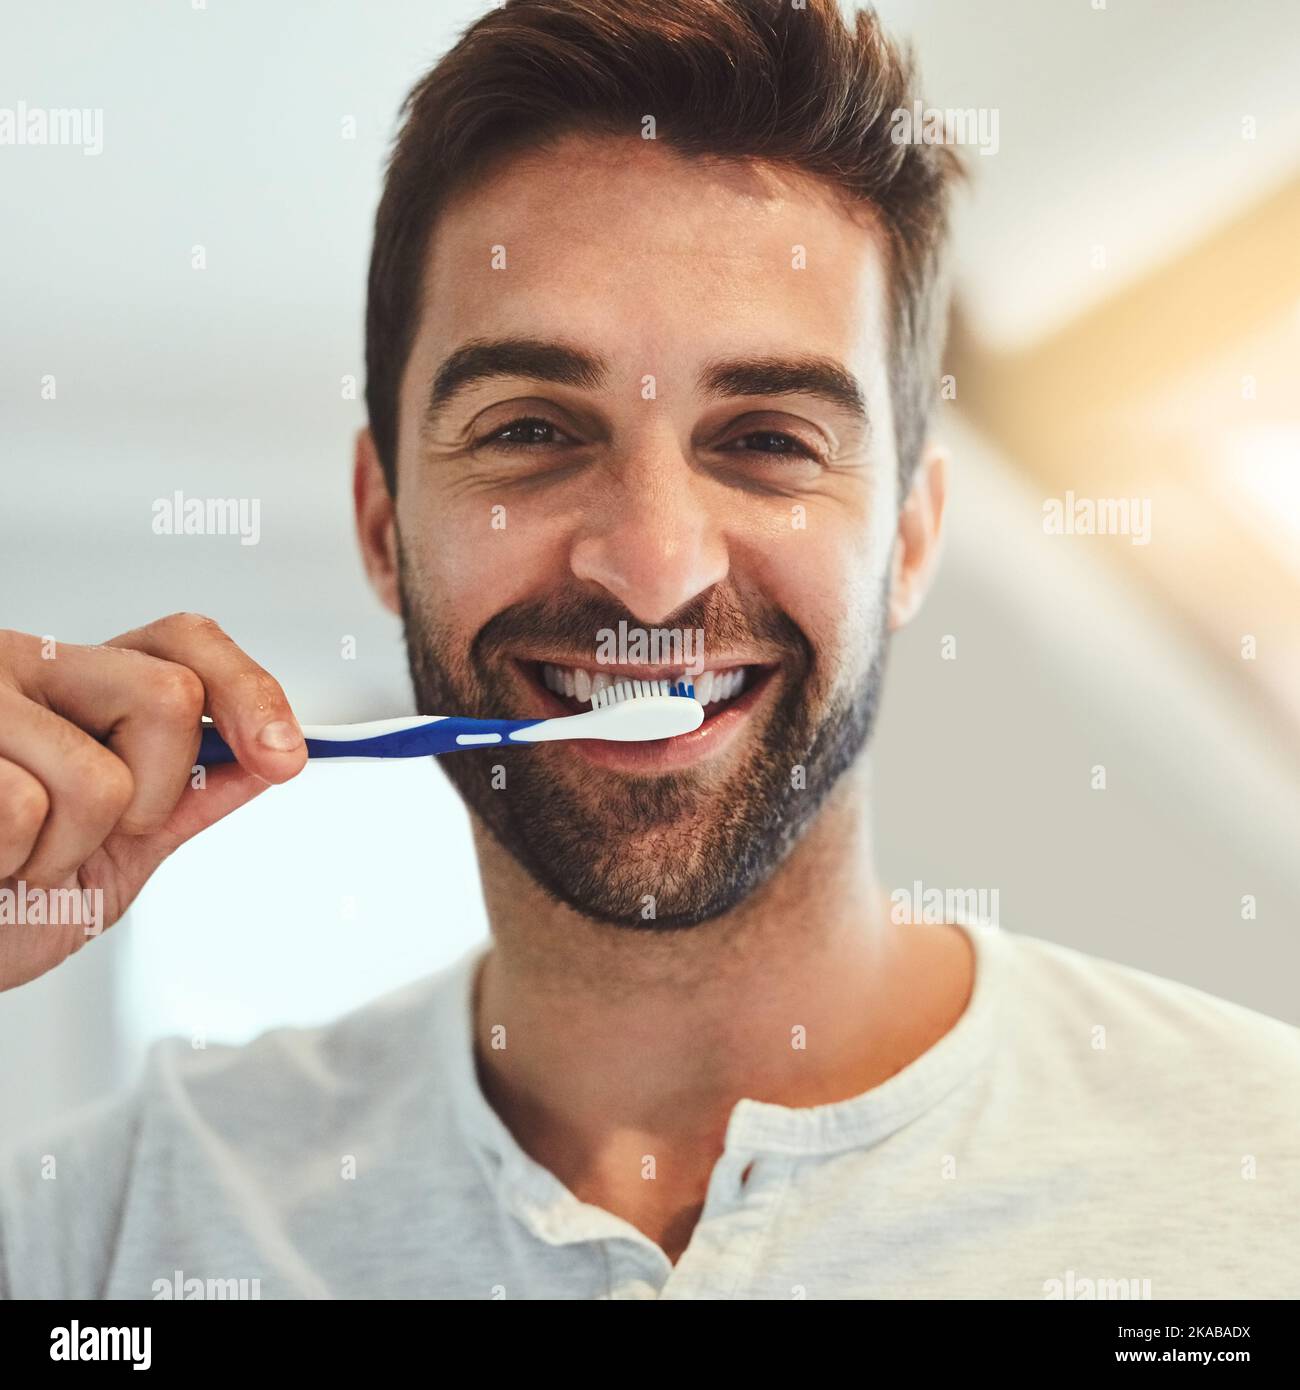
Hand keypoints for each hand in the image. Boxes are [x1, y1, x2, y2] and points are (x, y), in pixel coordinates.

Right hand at [0, 613, 306, 990]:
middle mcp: (28, 671)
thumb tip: (269, 758)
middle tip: (99, 832)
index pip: (185, 643)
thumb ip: (188, 799)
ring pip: (101, 776)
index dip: (248, 692)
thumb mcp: (118, 851)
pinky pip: (22, 808)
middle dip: (158, 794)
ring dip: (71, 850)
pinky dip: (15, 861)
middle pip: (170, 697)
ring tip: (22, 858)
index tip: (283, 756)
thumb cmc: (8, 904)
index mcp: (79, 683)